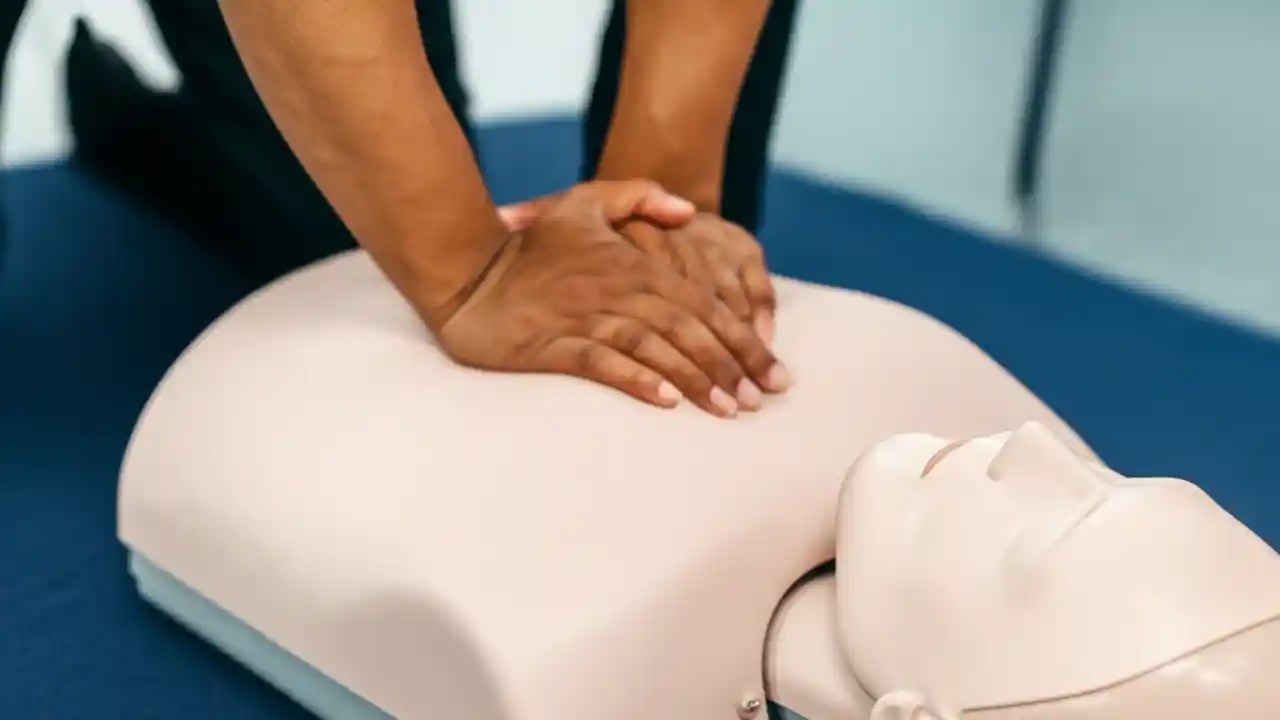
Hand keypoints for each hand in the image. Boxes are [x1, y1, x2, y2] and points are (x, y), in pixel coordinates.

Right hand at [440, 181, 792, 417]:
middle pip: (687, 329)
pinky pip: (601, 364)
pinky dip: (636, 380)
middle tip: (761, 400)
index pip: (702, 303)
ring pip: (653, 348)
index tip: (770, 371)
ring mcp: (583, 319)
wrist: (465, 271)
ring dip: (694, 379)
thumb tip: (690, 211)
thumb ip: (640, 195)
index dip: (741, 338)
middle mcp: (615, 291)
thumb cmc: (530, 243)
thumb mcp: (584, 202)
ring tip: (727, 410)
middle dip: (730, 365)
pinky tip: (666, 400)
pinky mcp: (551, 348)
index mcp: (632, 263)